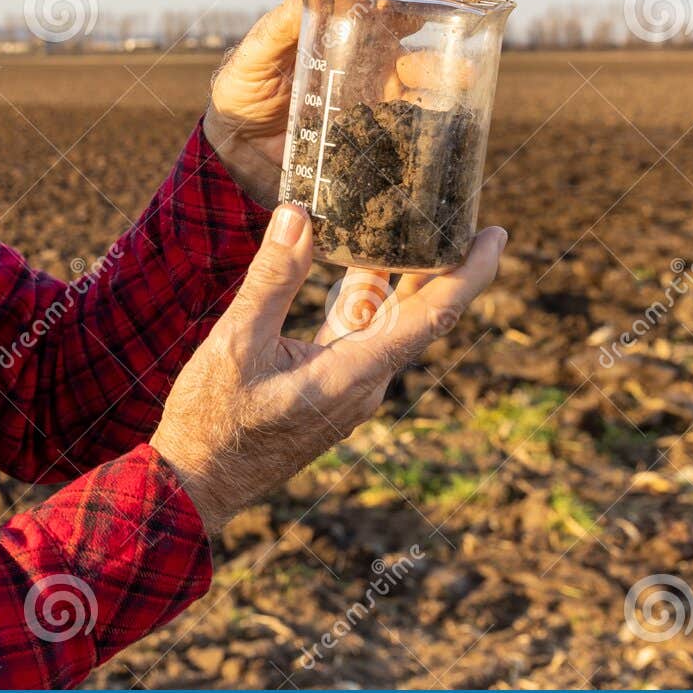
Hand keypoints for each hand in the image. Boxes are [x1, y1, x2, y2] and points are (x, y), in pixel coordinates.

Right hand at [149, 202, 504, 533]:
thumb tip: (299, 215)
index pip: (432, 316)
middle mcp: (365, 385)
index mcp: (354, 375)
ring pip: (385, 322)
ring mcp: (348, 392)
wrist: (196, 483)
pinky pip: (360, 336)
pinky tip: (356, 266)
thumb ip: (273, 279)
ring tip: (404, 222)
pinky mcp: (329, 392)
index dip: (469, 273)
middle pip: (416, 313)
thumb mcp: (236, 342)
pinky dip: (364, 298)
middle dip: (436, 262)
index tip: (496, 234)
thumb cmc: (213, 420)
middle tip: (449, 209)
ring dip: (395, 276)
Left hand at [202, 0, 501, 206]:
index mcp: (330, 5)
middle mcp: (365, 30)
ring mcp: (382, 70)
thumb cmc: (243, 89)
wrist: (242, 149)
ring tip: (462, 70)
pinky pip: (424, 103)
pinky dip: (444, 102)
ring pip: (431, 49)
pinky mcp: (388, 111)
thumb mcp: (254, 55)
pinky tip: (455, 105)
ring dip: (452, 53)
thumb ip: (279, 25)